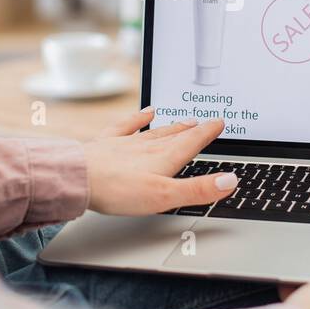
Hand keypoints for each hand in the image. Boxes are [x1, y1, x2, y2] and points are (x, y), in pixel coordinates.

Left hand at [82, 107, 237, 215]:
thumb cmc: (119, 190)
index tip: (219, 122)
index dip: (208, 133)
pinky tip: (145, 112)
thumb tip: (230, 180)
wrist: (78, 177)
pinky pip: (127, 126)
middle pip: (175, 136)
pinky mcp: (107, 144)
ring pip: (155, 132)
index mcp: (165, 158)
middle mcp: (148, 147)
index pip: (192, 142)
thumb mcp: (165, 196)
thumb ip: (198, 190)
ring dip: (171, 126)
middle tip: (204, 122)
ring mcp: (127, 144)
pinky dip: (138, 118)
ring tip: (183, 121)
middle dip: (192, 129)